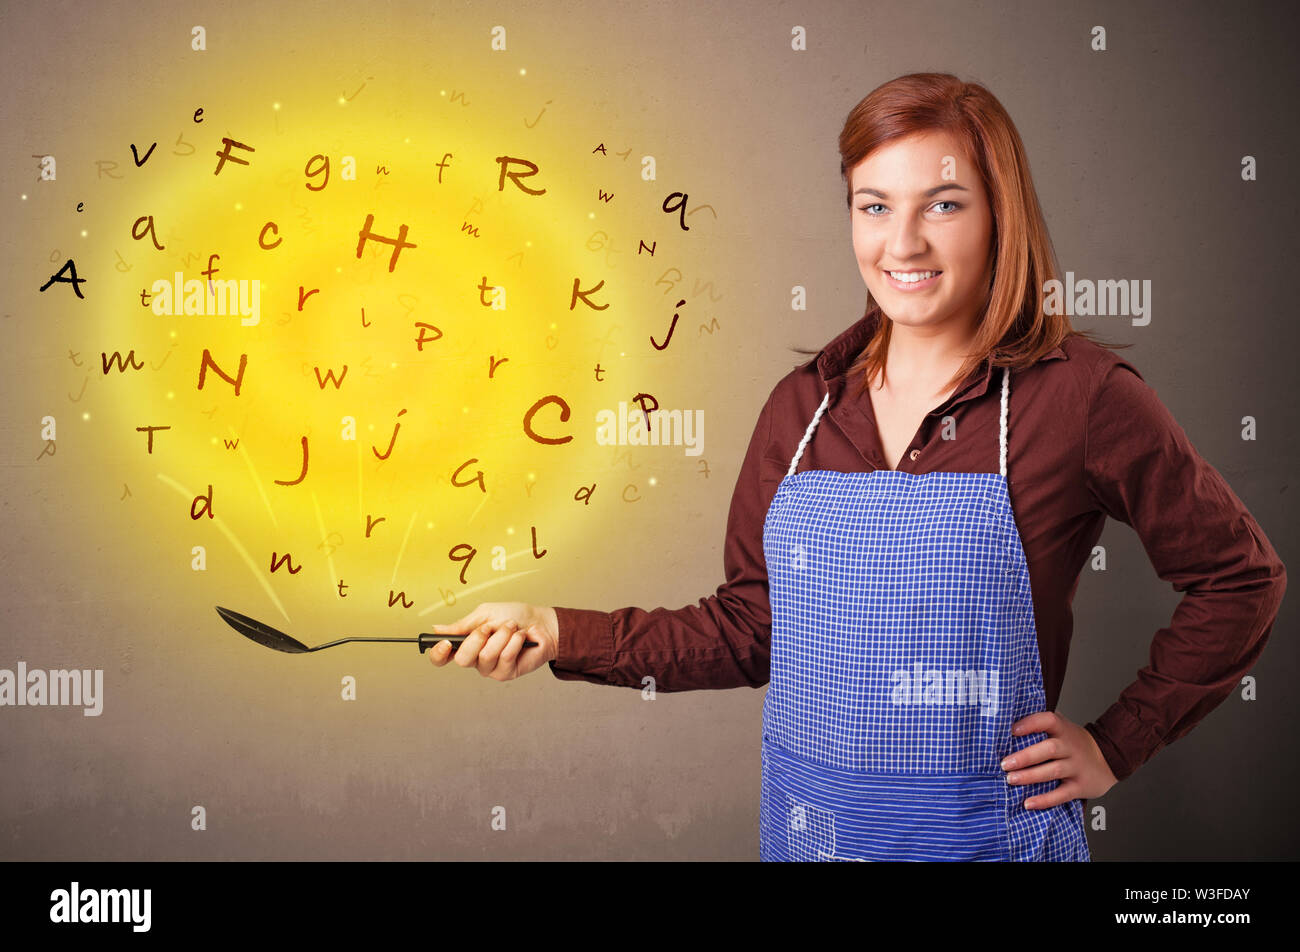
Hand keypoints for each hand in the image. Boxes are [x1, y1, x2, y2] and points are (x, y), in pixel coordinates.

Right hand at [426, 602, 558, 680]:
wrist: (541, 623)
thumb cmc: (515, 616)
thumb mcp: (485, 614)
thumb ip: (462, 625)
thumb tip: (437, 629)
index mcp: (466, 643)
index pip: (442, 657)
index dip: (438, 653)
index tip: (445, 643)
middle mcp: (475, 658)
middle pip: (462, 660)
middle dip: (477, 639)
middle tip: (490, 627)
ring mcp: (491, 668)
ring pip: (485, 657)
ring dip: (500, 637)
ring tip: (511, 628)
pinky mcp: (507, 673)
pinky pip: (504, 659)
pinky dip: (513, 642)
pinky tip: (520, 637)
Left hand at [1001, 711, 1117, 808]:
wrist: (1109, 758)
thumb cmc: (1074, 742)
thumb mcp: (1062, 728)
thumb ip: (1040, 723)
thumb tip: (1006, 720)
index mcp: (1063, 730)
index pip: (1048, 720)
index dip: (1031, 724)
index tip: (1012, 730)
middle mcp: (1071, 747)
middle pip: (1049, 749)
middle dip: (1026, 756)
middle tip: (1005, 764)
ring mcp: (1077, 767)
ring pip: (1054, 771)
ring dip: (1030, 776)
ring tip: (1010, 780)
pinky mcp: (1080, 786)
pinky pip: (1062, 794)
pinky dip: (1045, 800)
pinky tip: (1028, 803)